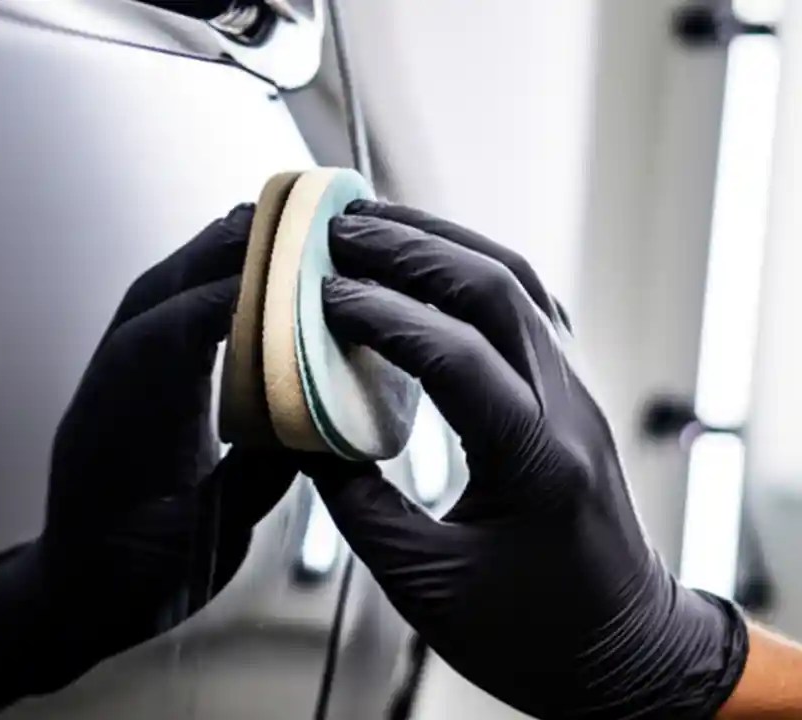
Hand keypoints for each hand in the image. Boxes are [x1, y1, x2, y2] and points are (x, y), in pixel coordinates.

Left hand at [0, 205, 297, 715]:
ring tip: (264, 228)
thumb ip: (254, 479)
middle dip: (213, 253)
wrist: (70, 598)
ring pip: (150, 302)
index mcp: (120, 431)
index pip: (165, 339)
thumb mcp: (203, 541)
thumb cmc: (132, 581)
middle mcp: (105, 393)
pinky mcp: (121, 390)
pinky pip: (155, 323)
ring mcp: (106, 387)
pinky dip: (196, 291)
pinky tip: (237, 279)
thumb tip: (315, 422)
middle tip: (280, 215)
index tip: (280, 266)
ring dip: (203, 260)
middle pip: (153, 298)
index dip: (220, 297)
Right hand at [308, 201, 747, 718]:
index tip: (315, 295)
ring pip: (517, 283)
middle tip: (335, 227)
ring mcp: (576, 394)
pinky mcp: (568, 394)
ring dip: (442, 241)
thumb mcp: (423, 585)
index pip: (457, 355)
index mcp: (536, 459)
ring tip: (372, 221)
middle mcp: (566, 410)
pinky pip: (525, 305)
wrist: (622, 653)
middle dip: (411, 248)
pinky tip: (425, 263)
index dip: (381, 316)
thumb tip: (298, 434)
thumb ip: (354, 503)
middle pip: (497, 290)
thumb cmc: (528, 635)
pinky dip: (469, 268)